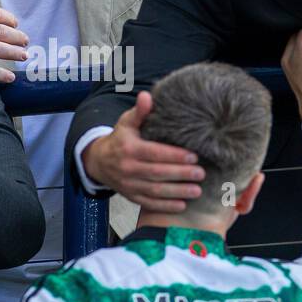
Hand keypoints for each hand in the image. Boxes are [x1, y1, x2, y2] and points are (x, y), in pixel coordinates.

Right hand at [81, 90, 204, 211]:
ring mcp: (129, 184)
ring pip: (155, 190)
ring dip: (177, 192)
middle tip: (202, 174)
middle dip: (181, 174)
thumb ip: (139, 112)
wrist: (99, 161)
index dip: (175, 155)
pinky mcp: (131, 196)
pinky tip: (182, 205)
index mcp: (129, 148)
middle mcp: (128, 168)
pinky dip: (165, 206)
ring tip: (197, 190)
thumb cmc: (120, 139)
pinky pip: (149, 203)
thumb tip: (147, 96)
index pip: (155, 153)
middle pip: (158, 173)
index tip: (194, 156)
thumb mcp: (126, 123)